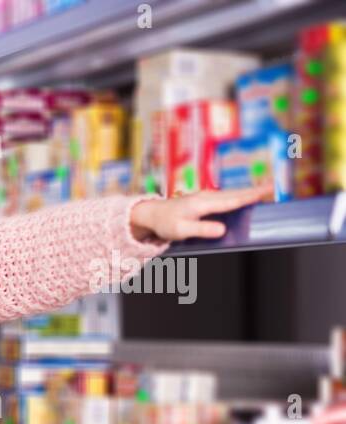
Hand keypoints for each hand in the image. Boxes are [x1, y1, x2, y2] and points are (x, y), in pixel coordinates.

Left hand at [129, 184, 273, 242]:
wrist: (154, 214)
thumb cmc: (166, 224)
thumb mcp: (181, 231)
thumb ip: (201, 230)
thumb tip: (222, 230)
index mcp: (203, 204)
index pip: (231, 201)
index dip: (249, 197)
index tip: (265, 192)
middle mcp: (207, 196)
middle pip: (235, 194)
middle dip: (254, 191)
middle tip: (273, 187)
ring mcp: (207, 196)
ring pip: (232, 193)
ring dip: (249, 191)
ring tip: (267, 189)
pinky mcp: (207, 199)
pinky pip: (227, 196)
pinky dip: (240, 194)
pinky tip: (249, 196)